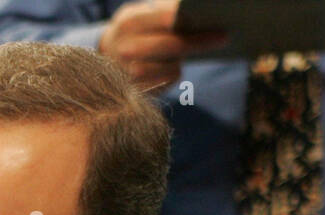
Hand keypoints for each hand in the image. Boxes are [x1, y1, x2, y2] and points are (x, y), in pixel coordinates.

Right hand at [98, 0, 226, 91]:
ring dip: (183, 58)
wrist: (101, 62)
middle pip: (172, 45)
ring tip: (183, 52)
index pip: (166, 18)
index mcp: (128, 23)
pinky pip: (168, 80)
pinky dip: (174, 72)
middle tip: (223, 37)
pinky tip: (168, 66)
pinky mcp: (135, 92)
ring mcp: (128, 74)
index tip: (212, 15)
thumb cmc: (132, 33)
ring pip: (172, 66)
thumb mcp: (141, 15)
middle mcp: (125, 49)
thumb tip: (197, 16)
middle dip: (199, 41)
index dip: (190, 17)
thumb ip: (164, 12)